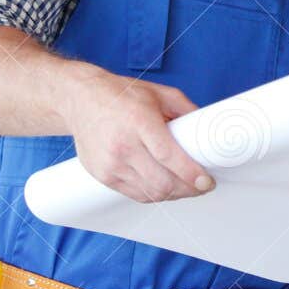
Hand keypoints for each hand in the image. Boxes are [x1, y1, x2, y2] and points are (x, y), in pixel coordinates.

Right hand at [64, 67, 212, 201]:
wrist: (80, 100)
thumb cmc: (121, 95)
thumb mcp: (158, 93)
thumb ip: (185, 109)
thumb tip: (208, 128)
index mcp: (139, 121)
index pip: (168, 157)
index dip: (191, 174)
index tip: (207, 181)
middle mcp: (123, 145)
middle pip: (162, 182)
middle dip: (189, 190)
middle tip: (202, 186)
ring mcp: (110, 164)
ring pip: (151, 193)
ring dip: (174, 195)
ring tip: (187, 188)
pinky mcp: (103, 175)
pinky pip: (136, 195)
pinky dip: (155, 195)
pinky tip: (166, 188)